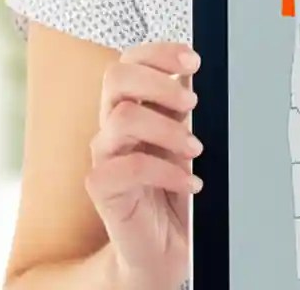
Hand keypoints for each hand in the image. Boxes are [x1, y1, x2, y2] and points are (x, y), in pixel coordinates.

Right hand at [85, 42, 202, 289]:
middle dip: (159, 81)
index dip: (158, 53)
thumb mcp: (185, 141)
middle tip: (192, 103)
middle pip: (116, 77)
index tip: (194, 59)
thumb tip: (197, 71)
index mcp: (131, 107)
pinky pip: (128, 166)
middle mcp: (112, 126)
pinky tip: (190, 181)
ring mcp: (104, 155)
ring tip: (195, 148)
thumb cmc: (174, 192)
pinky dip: (166, 170)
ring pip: (123, 118)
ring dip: (167, 128)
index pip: (130, 61)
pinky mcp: (102, 186)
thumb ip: (184, 109)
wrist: (164, 247)